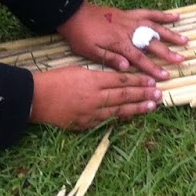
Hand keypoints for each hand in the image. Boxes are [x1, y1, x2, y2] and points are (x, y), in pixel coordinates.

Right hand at [28, 66, 160, 129]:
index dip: (139, 80)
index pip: (122, 80)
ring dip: (137, 108)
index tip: (152, 81)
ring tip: (152, 106)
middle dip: (144, 94)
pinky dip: (120, 118)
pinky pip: (106, 121)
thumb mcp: (79, 70)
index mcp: (93, 80)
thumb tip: (118, 78)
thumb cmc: (56, 80)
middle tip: (159, 94)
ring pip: (119, 110)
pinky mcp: (85, 124)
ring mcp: (90, 113)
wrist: (36, 98)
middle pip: (124, 95)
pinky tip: (130, 117)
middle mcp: (95, 97)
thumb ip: (99, 76)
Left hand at [56, 0, 187, 80]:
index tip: (165, 76)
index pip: (139, 59)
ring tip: (185, 41)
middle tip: (181, 60)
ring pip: (155, 28)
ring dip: (171, 34)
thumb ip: (110, 59)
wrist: (74, 14)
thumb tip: (127, 68)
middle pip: (152, 44)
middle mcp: (129, 31)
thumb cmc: (81, 36)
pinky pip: (150, 13)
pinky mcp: (130, 13)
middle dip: (167, 53)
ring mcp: (131, 20)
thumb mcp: (90, 52)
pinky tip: (176, 17)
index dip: (153, 69)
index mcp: (119, 43)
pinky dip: (163, 15)